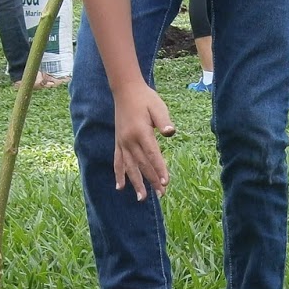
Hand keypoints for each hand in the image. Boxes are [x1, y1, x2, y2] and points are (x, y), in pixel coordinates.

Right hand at [113, 84, 175, 199]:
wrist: (125, 91)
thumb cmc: (145, 98)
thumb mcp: (158, 107)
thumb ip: (164, 121)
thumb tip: (171, 132)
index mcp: (141, 132)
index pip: (152, 155)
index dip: (159, 169)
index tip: (165, 183)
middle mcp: (130, 140)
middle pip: (142, 164)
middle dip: (152, 180)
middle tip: (161, 194)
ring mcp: (122, 143)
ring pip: (129, 167)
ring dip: (136, 183)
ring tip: (142, 198)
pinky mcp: (118, 143)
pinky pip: (118, 162)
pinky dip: (119, 175)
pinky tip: (120, 187)